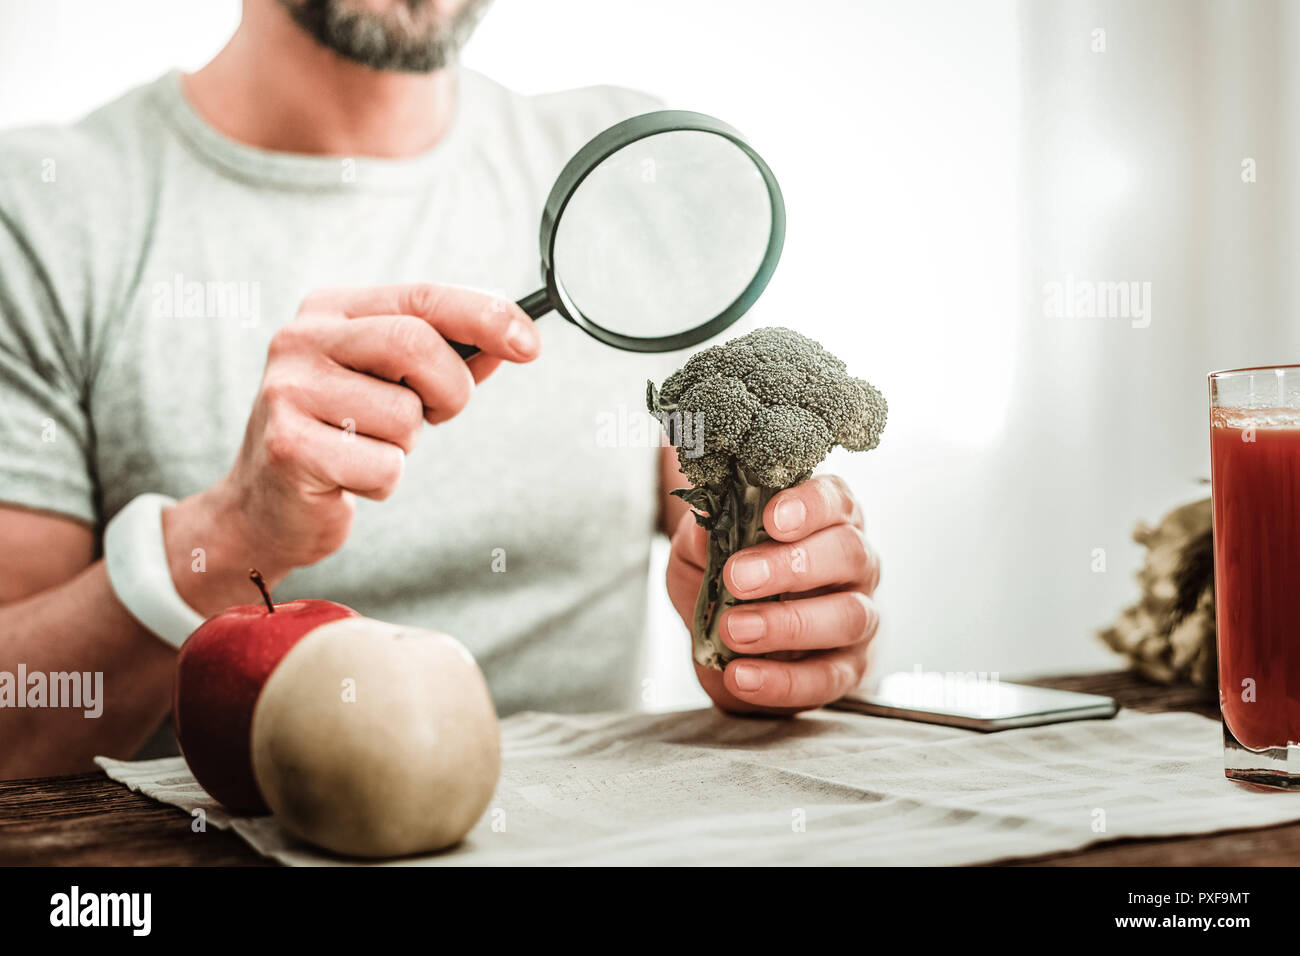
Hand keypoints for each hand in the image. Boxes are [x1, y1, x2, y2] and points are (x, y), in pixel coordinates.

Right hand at [165, 284, 539, 613]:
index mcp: (332, 309)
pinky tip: (347, 477)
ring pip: (405, 415)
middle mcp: (302, 339)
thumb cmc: (340, 434)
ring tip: (366, 446)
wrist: (264, 506)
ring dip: (406, 444)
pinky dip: (383, 481)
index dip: (485, 317)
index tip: (531, 345)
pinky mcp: (288, 446)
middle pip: (417, 345)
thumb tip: (512, 339)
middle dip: (448, 391)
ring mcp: (289, 390)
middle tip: (435, 415)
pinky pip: (384, 466)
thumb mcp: (391, 383)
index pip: (423, 297)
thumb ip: (447, 356)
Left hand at [667, 475, 879, 713]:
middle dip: (793, 565)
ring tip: (735, 630)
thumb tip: (704, 526)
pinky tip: (742, 676)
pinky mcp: (849, 668)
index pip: (833, 498)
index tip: (772, 518)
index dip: (809, 505)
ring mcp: (859, 615)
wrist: (731, 646)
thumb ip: (700, 538)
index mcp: (825, 519)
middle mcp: (854, 562)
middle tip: (738, 578)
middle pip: (848, 553)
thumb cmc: (728, 583)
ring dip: (788, 624)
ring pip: (849, 616)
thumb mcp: (700, 553)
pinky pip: (828, 677)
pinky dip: (783, 681)